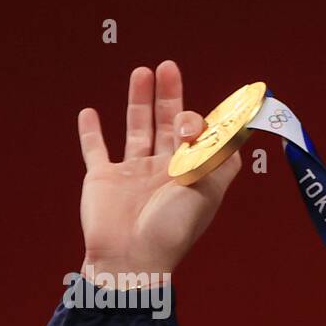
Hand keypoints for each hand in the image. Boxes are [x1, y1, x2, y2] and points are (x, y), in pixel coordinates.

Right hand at [77, 60, 241, 281]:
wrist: (133, 259)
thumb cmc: (172, 229)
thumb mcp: (206, 190)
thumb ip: (217, 156)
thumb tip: (236, 128)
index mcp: (191, 176)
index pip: (200, 139)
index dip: (203, 124)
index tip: (199, 118)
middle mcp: (163, 171)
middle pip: (168, 125)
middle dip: (170, 96)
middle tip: (170, 66)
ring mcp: (131, 174)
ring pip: (136, 129)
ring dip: (139, 101)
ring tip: (143, 71)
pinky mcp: (102, 178)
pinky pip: (95, 150)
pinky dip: (91, 132)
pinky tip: (90, 113)